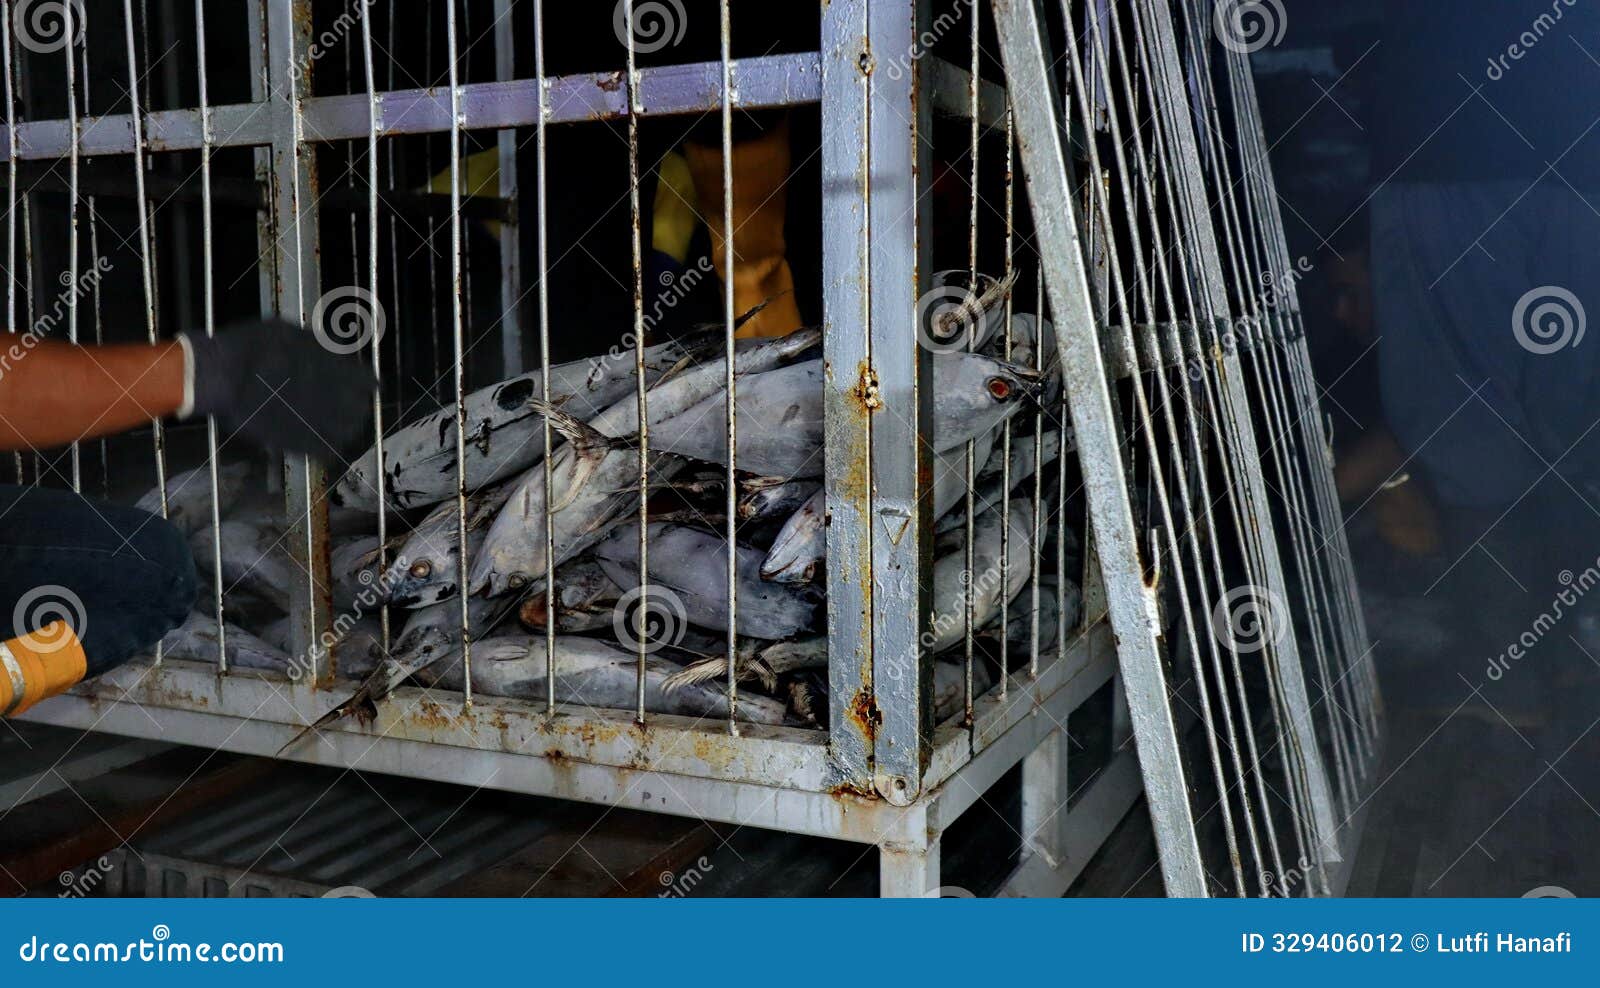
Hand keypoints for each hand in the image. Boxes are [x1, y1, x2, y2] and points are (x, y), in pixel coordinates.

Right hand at [182, 317, 373, 458]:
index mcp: (335, 369)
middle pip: (360, 409)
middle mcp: (332, 397)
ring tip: (337, 423)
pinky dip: (325, 447)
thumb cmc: (251, 346)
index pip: (368, 382)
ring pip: (347, 432)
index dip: (366, 384)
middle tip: (350, 405)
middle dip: (357, 406)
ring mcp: (315, 422)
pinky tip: (321, 442)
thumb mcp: (290, 332)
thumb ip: (318, 344)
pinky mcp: (296, 442)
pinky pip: (324, 451)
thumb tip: (336, 348)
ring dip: (345, 427)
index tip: (365, 385)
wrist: (220, 374)